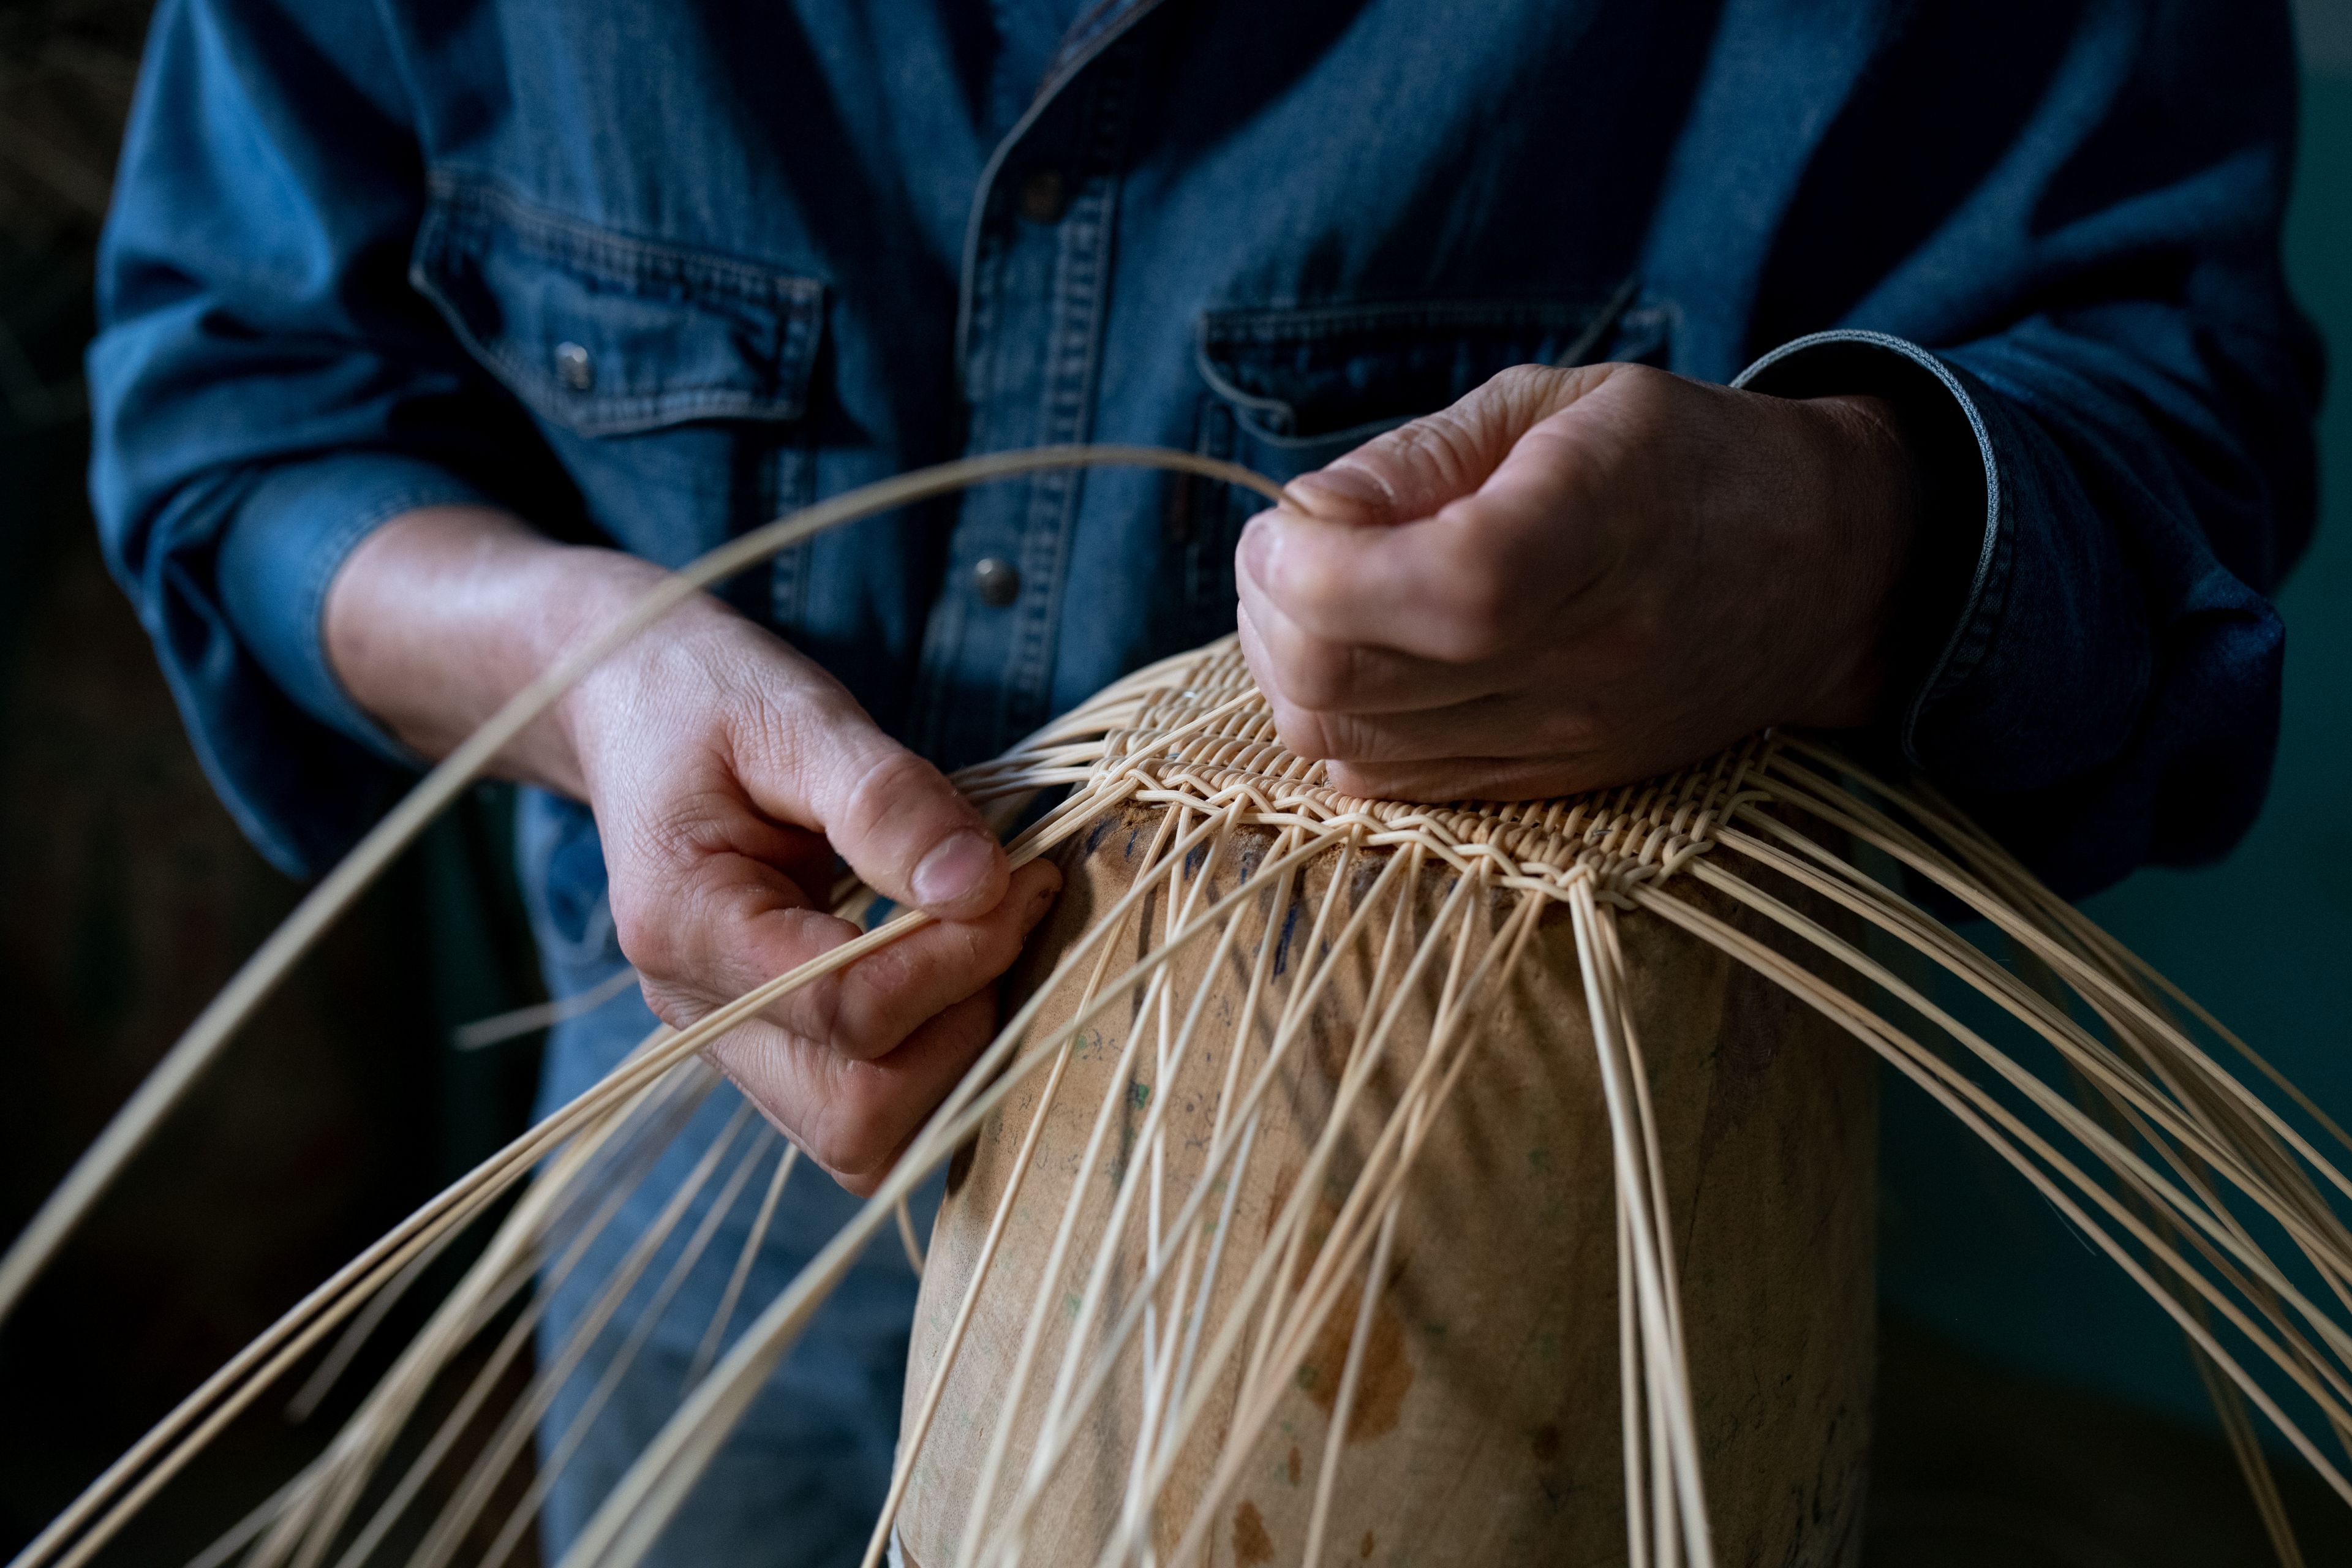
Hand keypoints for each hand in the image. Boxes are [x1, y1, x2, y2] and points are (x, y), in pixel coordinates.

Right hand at [326, 510, 1057, 1192]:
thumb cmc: (705, 698)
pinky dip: (934, 1061)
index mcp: (685, 927)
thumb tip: (981, 886)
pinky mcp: (770, 1045)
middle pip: (855, 1118)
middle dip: (962, 1027)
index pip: (848, 1009)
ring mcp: (731, 1043)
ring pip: (863, 1140)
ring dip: (955, 1058)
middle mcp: (697, 1014)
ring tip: (987, 942)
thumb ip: (885, 800)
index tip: (1020, 875)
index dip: (959, 957)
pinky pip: (865, 1110)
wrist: (630, 706)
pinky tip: (961, 968)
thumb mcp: (794, 714)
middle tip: (1008, 914)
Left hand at [1234, 362, 1915, 800]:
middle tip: (1284, 555)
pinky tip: (1368, 656)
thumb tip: (1298, 520)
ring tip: (1317, 601)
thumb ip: (1414, 460)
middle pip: (1350, 685)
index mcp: (1598, 524)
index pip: (1434, 585)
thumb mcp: (1555, 405)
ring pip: (1347, 749)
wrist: (1820, 575)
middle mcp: (1586, 652)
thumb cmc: (1675, 461)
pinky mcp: (1545, 791)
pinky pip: (1388, 784)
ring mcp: (1565, 740)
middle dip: (1271, 614)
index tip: (1287, 520)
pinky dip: (1343, 724)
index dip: (1313, 561)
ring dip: (1291, 671)